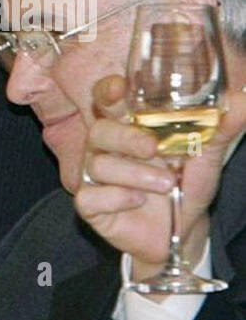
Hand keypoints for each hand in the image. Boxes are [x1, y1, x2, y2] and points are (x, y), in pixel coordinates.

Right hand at [76, 75, 245, 279]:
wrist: (181, 231)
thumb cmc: (186, 186)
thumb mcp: (206, 156)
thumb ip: (219, 129)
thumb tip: (241, 101)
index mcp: (128, 127)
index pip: (107, 101)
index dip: (108, 92)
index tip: (119, 88)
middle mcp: (106, 148)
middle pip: (98, 131)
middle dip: (125, 138)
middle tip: (152, 148)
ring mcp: (93, 176)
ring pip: (98, 165)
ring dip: (136, 175)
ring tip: (165, 185)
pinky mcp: (88, 204)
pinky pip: (90, 196)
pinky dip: (117, 199)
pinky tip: (137, 202)